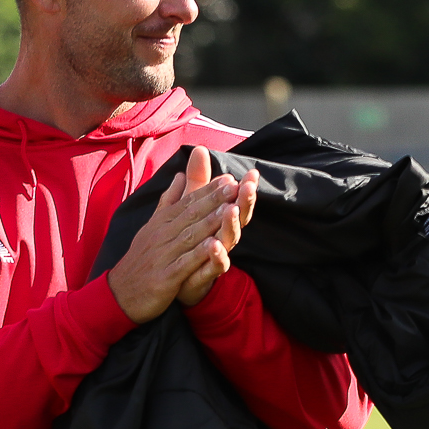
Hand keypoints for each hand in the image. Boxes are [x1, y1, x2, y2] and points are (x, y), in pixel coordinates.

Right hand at [107, 147, 245, 323]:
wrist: (120, 294)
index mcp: (161, 222)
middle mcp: (162, 235)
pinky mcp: (165, 278)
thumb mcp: (152, 226)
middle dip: (214, 200)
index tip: (228, 178)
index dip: (208, 190)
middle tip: (235, 186)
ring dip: (210, 222)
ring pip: (190, 235)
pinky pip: (185, 263)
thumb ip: (168, 201)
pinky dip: (199, 254)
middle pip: (191, 215)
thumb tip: (179, 174)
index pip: (187, 202)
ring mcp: (163, 256)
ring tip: (230, 209)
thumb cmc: (140, 259)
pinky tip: (214, 245)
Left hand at [177, 165, 257, 306]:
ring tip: (231, 210)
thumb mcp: (191, 206)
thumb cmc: (190, 240)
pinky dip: (215, 255)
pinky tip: (212, 244)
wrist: (176, 279)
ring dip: (231, 224)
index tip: (252, 172)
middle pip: (238, 217)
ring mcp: (216, 255)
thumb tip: (200, 149)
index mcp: (220, 220)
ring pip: (229, 239)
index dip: (245, 188)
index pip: (236, 200)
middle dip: (244, 201)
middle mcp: (222, 236)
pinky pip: (214, 265)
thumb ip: (197, 180)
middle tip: (249, 186)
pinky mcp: (205, 273)